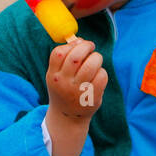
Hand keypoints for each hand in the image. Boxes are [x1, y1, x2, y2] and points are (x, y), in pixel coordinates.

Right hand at [43, 39, 107, 155]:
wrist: (67, 116)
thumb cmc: (64, 88)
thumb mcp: (57, 75)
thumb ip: (65, 58)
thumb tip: (80, 40)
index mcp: (53, 75)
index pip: (59, 52)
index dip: (72, 44)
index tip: (79, 44)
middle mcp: (64, 82)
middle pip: (76, 56)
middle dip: (87, 46)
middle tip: (91, 47)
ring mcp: (78, 90)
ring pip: (92, 64)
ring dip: (97, 58)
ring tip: (95, 61)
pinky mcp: (92, 96)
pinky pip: (102, 76)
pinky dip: (102, 72)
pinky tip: (98, 76)